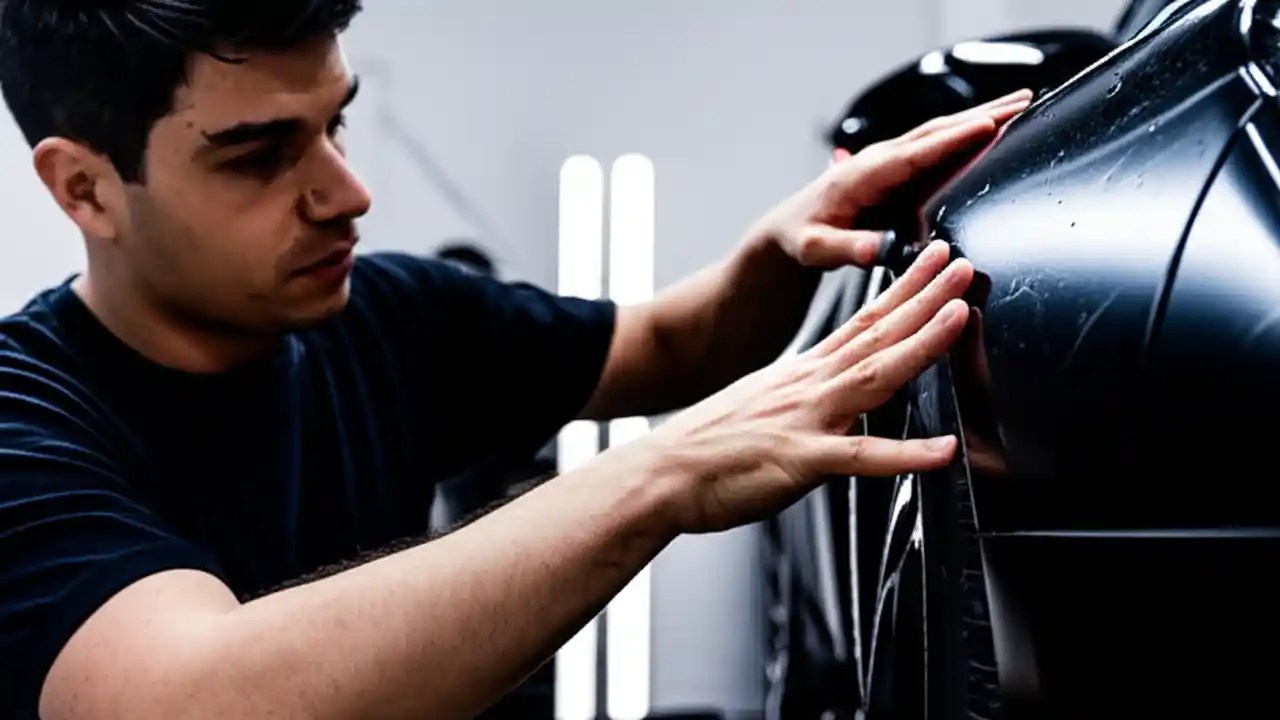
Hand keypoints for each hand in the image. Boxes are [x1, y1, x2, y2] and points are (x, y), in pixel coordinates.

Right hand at [637, 240, 973, 532]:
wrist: (663, 472)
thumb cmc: (709, 446)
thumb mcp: (766, 405)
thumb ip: (809, 397)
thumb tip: (843, 400)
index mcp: (804, 372)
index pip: (863, 319)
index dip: (904, 289)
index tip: (935, 261)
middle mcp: (809, 385)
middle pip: (876, 334)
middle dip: (925, 297)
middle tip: (963, 264)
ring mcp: (807, 419)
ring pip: (874, 375)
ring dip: (920, 345)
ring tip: (960, 318)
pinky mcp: (801, 459)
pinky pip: (861, 457)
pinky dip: (905, 455)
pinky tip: (942, 451)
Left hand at [753, 89, 1031, 268]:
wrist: (790, 228)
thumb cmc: (802, 238)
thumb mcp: (817, 249)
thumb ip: (847, 248)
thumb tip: (877, 250)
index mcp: (864, 174)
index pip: (916, 154)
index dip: (953, 140)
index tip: (988, 126)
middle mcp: (881, 160)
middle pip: (938, 132)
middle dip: (982, 115)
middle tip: (1025, 103)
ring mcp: (892, 161)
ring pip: (942, 132)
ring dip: (982, 116)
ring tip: (1023, 103)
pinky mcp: (900, 168)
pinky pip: (939, 146)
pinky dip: (969, 132)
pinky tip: (995, 127)